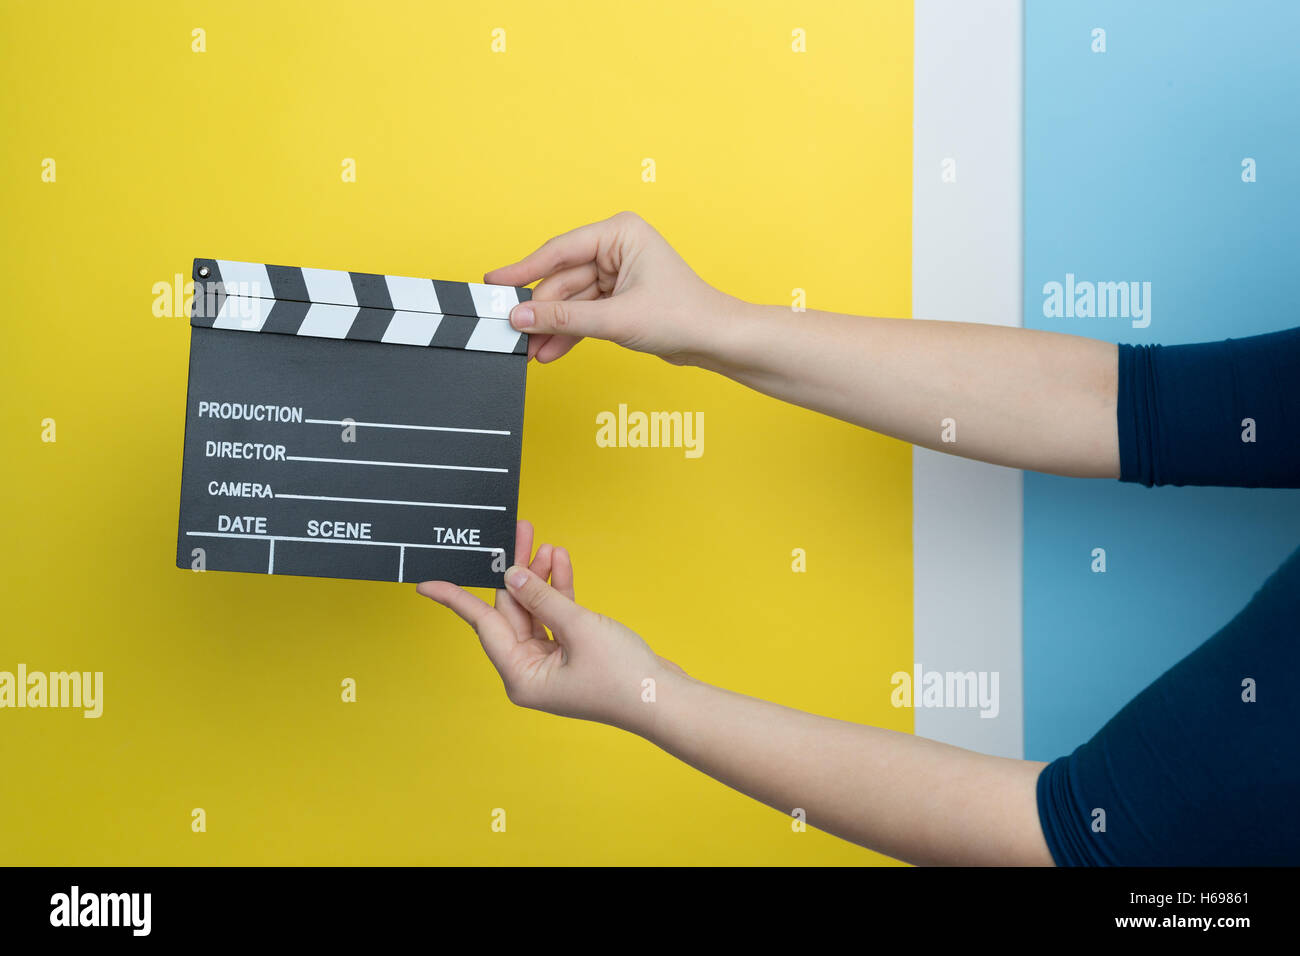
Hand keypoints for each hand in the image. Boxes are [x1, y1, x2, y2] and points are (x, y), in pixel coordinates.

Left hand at [417, 520, 683, 734]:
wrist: (665, 699)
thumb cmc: (622, 676)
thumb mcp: (578, 626)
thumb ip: (542, 597)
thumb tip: (511, 576)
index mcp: (521, 676)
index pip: (483, 625)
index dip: (456, 599)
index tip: (427, 583)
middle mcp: (530, 671)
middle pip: (512, 612)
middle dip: (516, 572)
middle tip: (517, 533)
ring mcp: (552, 662)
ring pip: (536, 610)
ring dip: (540, 577)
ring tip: (544, 542)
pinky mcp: (573, 653)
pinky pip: (557, 616)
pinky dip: (559, 591)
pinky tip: (560, 561)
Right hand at [485, 210, 741, 364]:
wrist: (716, 341)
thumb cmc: (684, 315)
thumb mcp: (616, 318)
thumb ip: (564, 318)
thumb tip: (521, 318)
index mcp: (620, 233)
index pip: (559, 251)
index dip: (524, 270)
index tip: (494, 284)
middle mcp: (616, 248)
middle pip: (562, 279)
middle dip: (540, 312)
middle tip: (510, 332)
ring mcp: (617, 274)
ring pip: (570, 301)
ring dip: (551, 328)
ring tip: (529, 352)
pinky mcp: (619, 300)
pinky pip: (583, 314)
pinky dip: (568, 334)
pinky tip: (549, 352)